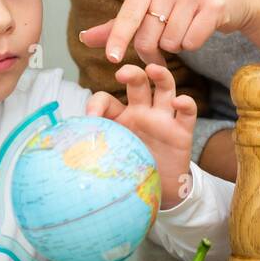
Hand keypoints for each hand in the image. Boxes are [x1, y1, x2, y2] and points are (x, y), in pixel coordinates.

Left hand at [79, 0, 259, 66]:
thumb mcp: (150, 6)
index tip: (111, 58)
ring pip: (171, 43)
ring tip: (185, 29)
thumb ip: (118, 25)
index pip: (128, 16)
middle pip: (148, 37)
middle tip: (163, 45)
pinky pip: (192, 42)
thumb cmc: (183, 1)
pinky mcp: (213, 6)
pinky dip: (194, 43)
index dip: (118, 38)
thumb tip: (84, 38)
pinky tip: (199, 29)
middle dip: (152, 51)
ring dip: (176, 45)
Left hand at [86, 64, 196, 208]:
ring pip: (165, 88)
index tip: (91, 119)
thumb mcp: (110, 158)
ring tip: (154, 70)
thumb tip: (71, 148)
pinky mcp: (181, 131)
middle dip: (131, 73)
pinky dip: (185, 103)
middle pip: (138, 82)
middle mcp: (142, 112)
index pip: (106, 100)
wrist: (159, 190)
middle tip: (122, 73)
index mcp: (120, 116)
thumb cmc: (132, 170)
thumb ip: (95, 149)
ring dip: (161, 76)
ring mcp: (163, 119)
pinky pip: (187, 112)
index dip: (97, 104)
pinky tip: (179, 102)